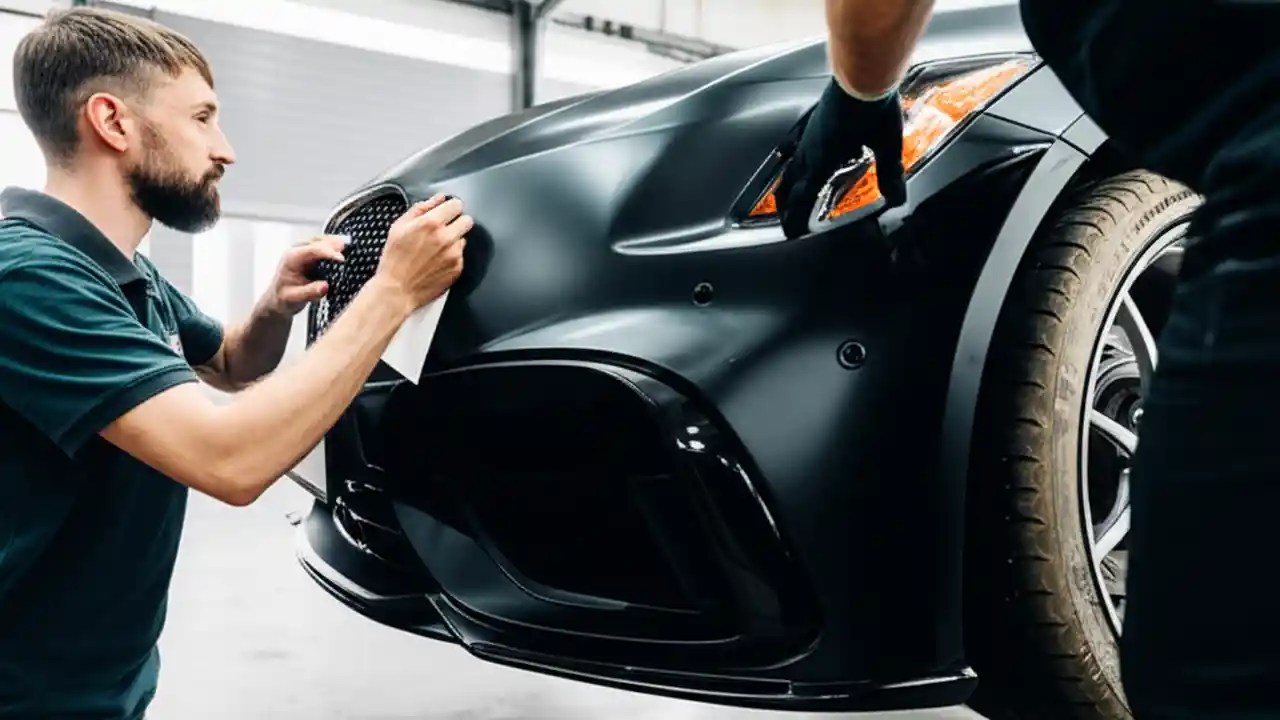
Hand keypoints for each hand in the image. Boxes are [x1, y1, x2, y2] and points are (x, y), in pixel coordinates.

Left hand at [267, 234, 347, 315]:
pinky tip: (344, 249)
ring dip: (335, 244)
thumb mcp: (294, 298)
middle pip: (319, 241)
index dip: (328, 252)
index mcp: (292, 258)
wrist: (279, 299)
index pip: (312, 250)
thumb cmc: (284, 298)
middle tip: (349, 250)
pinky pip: (324, 246)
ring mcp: (304, 251)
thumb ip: (310, 292)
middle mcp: (297, 250)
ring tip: (349, 247)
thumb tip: (325, 286)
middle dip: (334, 245)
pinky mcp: (311, 254)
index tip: (341, 259)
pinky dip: (334, 247)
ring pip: (322, 241)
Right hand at [376, 194, 471, 309]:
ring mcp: (454, 254)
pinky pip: (461, 255)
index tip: (446, 212)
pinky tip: (437, 260)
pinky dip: (452, 255)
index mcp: (431, 223)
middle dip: (457, 222)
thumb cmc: (394, 258)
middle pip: (467, 220)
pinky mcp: (457, 268)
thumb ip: (421, 208)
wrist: (397, 290)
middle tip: (444, 229)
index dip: (450, 207)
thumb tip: (439, 198)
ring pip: (464, 238)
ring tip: (436, 248)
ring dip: (454, 240)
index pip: (457, 205)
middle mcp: (446, 238)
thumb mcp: (399, 227)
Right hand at [774, 77, 906, 238]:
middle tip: (785, 221)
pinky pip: (795, 144)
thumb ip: (890, 173)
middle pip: (789, 183)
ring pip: (790, 165)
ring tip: (785, 194)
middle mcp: (810, 149)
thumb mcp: (887, 144)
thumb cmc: (873, 107)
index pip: (802, 196)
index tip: (792, 233)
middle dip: (786, 205)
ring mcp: (809, 133)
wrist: (863, 72)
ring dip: (787, 184)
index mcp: (823, 160)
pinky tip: (793, 155)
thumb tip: (897, 199)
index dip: (795, 217)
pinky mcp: (813, 119)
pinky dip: (792, 157)